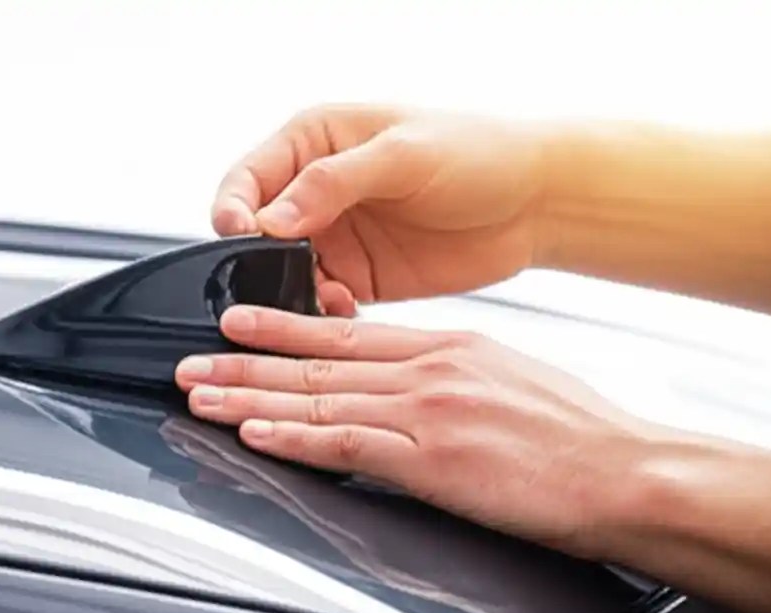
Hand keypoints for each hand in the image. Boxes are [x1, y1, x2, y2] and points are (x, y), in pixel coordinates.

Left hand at [175, 305, 656, 559]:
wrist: (627, 472)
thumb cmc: (580, 435)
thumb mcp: (509, 378)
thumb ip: (451, 375)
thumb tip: (409, 384)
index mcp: (448, 346)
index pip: (347, 331)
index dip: (285, 325)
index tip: (239, 320)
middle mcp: (428, 370)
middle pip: (317, 362)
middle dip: (246, 361)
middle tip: (192, 360)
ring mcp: (427, 412)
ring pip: (318, 399)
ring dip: (250, 397)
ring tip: (202, 396)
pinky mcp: (433, 459)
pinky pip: (347, 443)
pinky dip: (294, 438)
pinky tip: (256, 432)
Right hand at [212, 105, 549, 314]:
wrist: (536, 202)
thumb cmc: (478, 153)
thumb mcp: (402, 155)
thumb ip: (333, 183)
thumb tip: (271, 219)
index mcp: (313, 142)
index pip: (247, 178)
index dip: (234, 208)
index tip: (240, 234)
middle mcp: (314, 191)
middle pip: (255, 232)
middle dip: (255, 259)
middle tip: (268, 279)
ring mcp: (334, 237)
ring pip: (281, 273)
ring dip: (286, 292)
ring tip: (315, 296)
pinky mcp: (357, 277)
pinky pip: (319, 302)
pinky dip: (320, 312)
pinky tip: (342, 307)